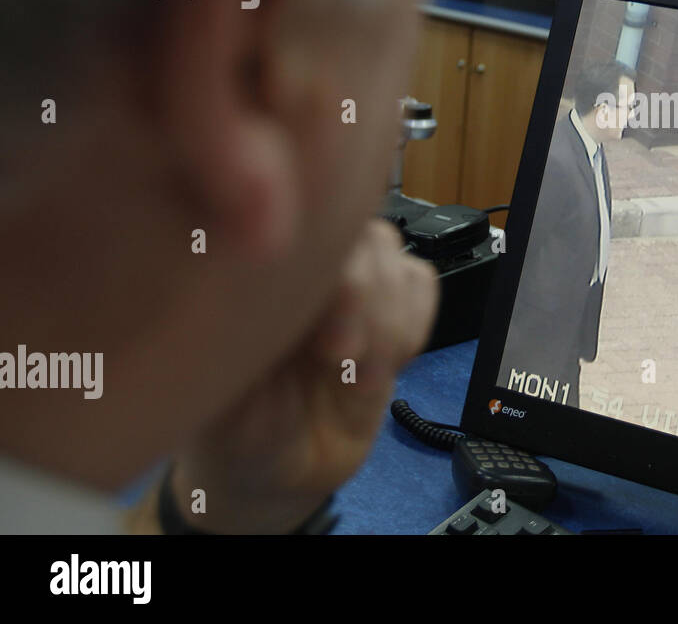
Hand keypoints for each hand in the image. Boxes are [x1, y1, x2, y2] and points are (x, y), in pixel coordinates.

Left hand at [169, 220, 437, 532]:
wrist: (279, 474)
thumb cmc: (240, 439)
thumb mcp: (230, 408)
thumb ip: (248, 353)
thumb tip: (270, 299)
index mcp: (250, 274)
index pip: (301, 230)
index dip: (333, 279)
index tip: (326, 346)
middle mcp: (300, 265)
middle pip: (360, 235)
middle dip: (365, 301)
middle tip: (343, 361)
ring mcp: (347, 280)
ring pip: (395, 257)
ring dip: (390, 324)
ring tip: (361, 381)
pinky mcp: (387, 303)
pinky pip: (422, 282)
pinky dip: (413, 325)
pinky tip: (385, 366)